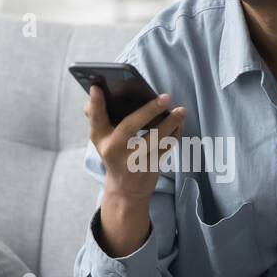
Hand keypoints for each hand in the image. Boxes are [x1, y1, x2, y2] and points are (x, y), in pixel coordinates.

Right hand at [84, 85, 185, 202]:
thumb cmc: (116, 152)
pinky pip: (164, 149)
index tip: (97, 87)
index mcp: (100, 137)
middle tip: (165, 97)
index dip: (96, 103)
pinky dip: (174, 135)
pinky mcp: (148, 169)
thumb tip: (98, 91)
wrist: (124, 188)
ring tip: (181, 111)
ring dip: (170, 123)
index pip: (96, 118)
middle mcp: (113, 149)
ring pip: (154, 139)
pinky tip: (179, 124)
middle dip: (149, 110)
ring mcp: (131, 161)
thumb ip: (100, 115)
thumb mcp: (103, 137)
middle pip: (130, 127)